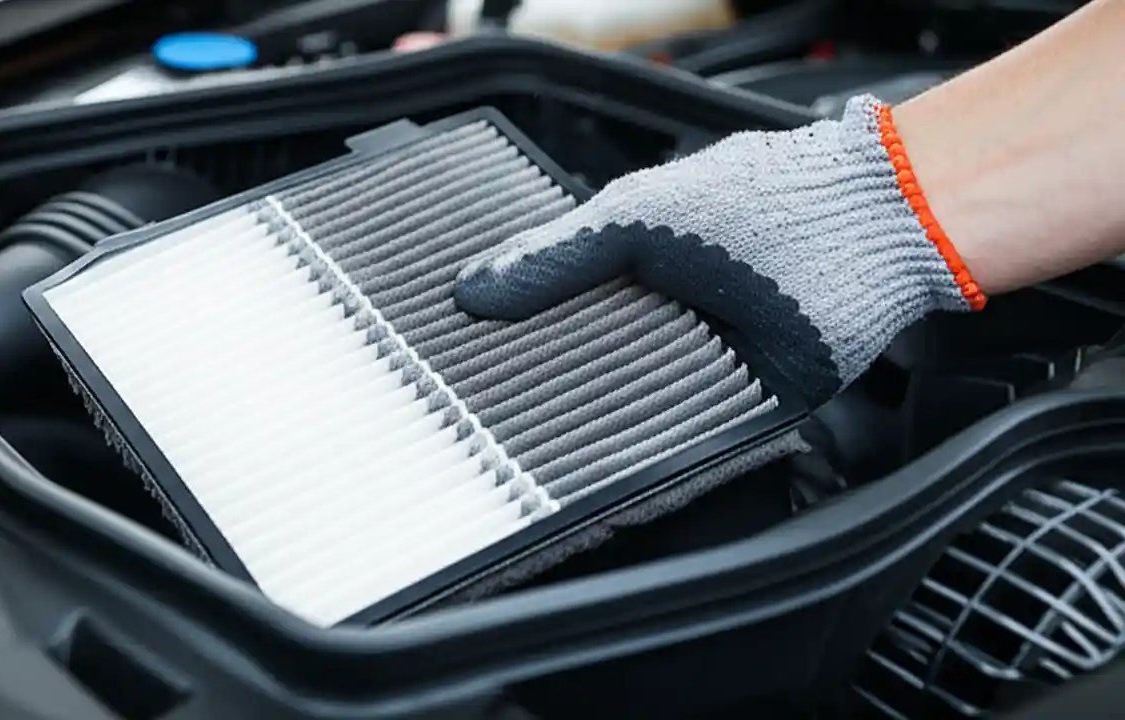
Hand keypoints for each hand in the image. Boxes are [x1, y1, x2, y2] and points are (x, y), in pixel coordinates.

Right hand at [455, 96, 983, 407]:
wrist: (878, 229)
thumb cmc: (767, 203)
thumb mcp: (637, 220)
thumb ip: (556, 259)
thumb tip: (472, 291)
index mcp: (633, 258)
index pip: (552, 307)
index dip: (511, 332)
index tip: (463, 361)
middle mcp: (665, 311)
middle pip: (584, 361)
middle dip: (547, 384)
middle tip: (493, 415)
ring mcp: (703, 359)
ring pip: (630, 406)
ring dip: (596, 423)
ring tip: (538, 449)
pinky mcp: (743, 404)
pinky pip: (687, 443)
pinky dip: (655, 455)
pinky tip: (613, 466)